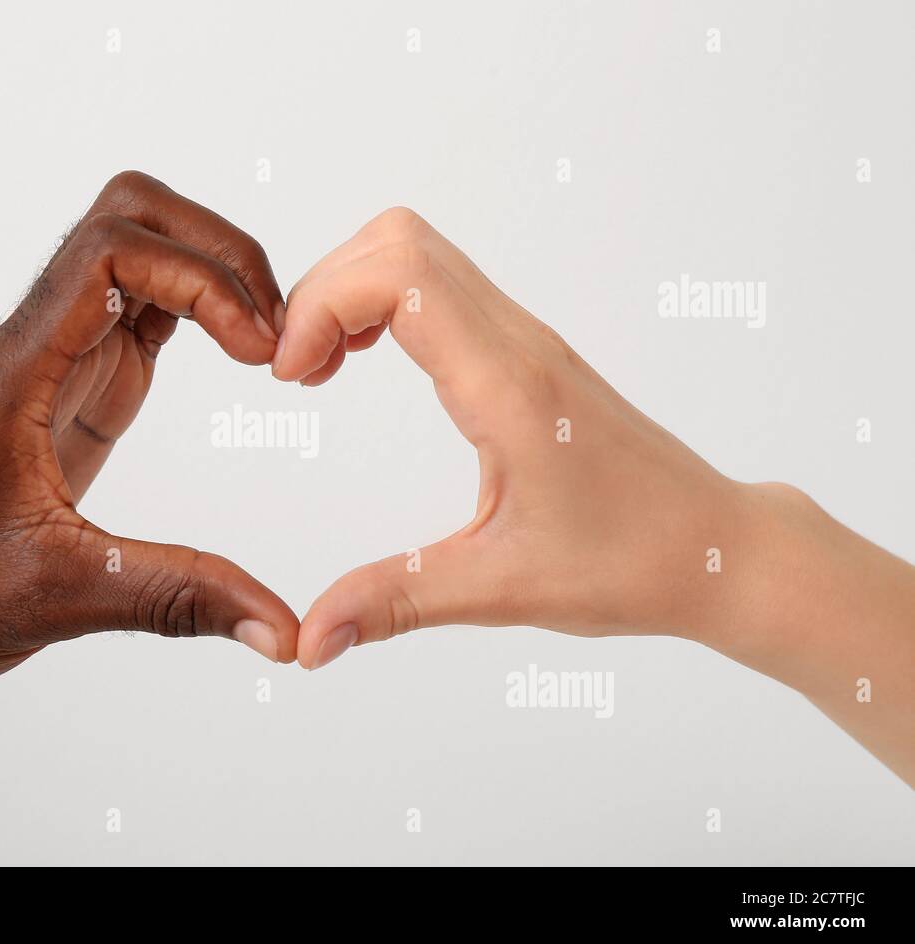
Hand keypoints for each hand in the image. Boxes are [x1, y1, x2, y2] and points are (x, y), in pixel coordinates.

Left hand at [0, 171, 298, 679]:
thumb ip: (174, 598)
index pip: (109, 253)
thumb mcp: (60, 596)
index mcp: (20, 371)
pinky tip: (241, 358)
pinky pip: (145, 305)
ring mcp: (62, 356)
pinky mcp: (83, 383)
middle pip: (129, 216)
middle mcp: (40, 342)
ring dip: (214, 272)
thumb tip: (282, 628)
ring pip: (140, 247)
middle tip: (275, 331)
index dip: (200, 277)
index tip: (255, 350)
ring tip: (270, 344)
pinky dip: (203, 309)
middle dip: (217, 250)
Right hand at [273, 207, 914, 782]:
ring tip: (320, 368)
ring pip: (416, 252)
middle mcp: (516, 342)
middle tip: (296, 371)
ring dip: (349, 292)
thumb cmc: (630, 562)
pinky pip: (438, 284)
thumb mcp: (499, 588)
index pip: (397, 274)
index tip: (291, 379)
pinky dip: (380, 303)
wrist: (716, 547)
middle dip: (322, 290)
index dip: (320, 306)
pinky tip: (364, 363)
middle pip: (396, 240)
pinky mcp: (524, 352)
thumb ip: (394, 602)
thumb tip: (308, 640)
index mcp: (506, 385)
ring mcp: (523, 338)